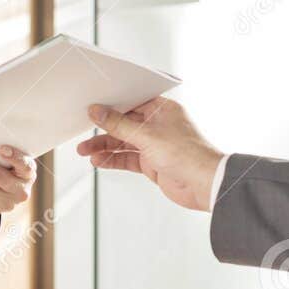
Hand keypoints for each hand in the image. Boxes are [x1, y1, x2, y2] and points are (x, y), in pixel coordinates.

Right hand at [77, 98, 222, 211]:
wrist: (204, 184)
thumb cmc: (187, 154)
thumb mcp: (147, 135)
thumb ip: (119, 124)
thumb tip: (98, 111)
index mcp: (162, 110)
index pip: (131, 103)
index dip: (112, 106)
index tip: (92, 109)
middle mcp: (158, 126)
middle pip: (124, 124)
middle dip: (103, 130)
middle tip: (83, 134)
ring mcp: (155, 145)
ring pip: (123, 143)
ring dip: (104, 147)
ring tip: (85, 151)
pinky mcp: (152, 163)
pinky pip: (127, 158)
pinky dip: (113, 160)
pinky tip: (99, 161)